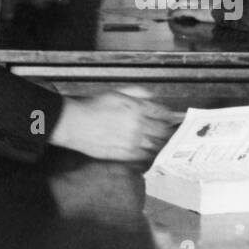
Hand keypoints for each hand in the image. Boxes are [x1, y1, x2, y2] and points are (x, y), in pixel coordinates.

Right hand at [48, 89, 182, 161]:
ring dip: (162, 144)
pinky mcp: (125, 154)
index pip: (162, 113)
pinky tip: (150, 152)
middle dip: (169, 130)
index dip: (169, 116)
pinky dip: (150, 154)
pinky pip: (145, 156)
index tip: (172, 117)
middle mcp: (138, 125)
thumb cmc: (94, 107)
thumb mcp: (116, 93)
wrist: (76, 124)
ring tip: (164, 144)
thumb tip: (152, 97)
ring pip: (157, 145)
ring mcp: (132, 141)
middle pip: (163, 130)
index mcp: (137, 108)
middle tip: (171, 132)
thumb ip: (137, 93)